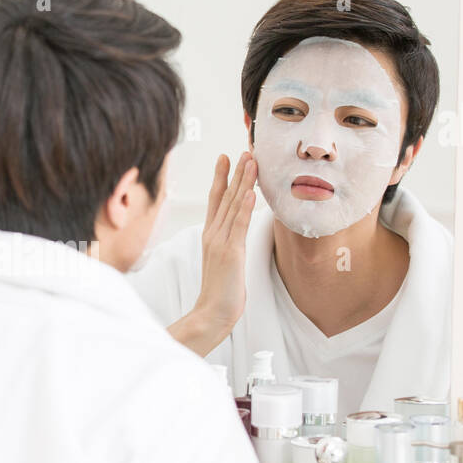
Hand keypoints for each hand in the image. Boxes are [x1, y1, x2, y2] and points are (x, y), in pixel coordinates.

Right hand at [168, 152, 256, 356]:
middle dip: (235, 172)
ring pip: (233, 206)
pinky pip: (238, 226)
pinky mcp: (230, 252)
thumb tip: (236, 234)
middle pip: (224, 197)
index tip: (226, 157)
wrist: (212, 312)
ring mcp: (220, 242)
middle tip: (243, 150)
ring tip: (250, 162)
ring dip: (243, 182)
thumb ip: (228, 243)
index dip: (221, 177)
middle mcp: (213, 234)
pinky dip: (245, 208)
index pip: (216, 200)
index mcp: (211, 235)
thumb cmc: (221, 291)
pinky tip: (251, 193)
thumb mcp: (225, 262)